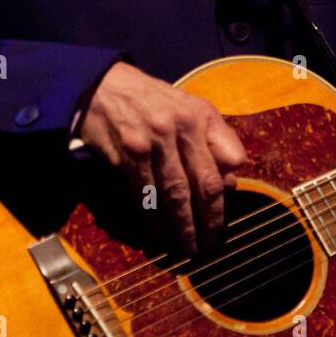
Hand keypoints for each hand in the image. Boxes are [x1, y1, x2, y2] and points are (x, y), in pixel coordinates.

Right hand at [78, 61, 247, 255]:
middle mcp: (179, 128)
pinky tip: (162, 233)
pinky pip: (145, 194)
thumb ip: (216, 138)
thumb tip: (232, 179)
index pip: (225, 163)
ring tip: (188, 248)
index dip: (225, 196)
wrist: (103, 88)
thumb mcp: (192, 107)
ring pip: (174, 194)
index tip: (222, 219)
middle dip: (207, 220)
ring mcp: (153, 142)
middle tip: (209, 245)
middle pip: (201, 184)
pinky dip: (155, 218)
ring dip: (182, 227)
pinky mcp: (128, 154)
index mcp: (200, 117)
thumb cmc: (153, 101)